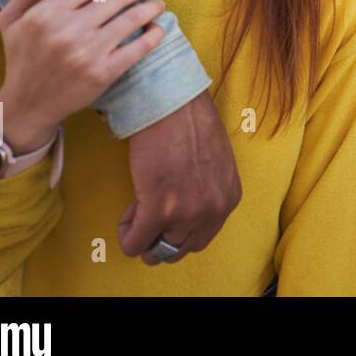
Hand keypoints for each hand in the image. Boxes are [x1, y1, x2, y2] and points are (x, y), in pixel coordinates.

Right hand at [0, 0, 165, 153]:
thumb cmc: (22, 54)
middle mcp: (66, 31)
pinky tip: (158, 28)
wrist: (26, 105)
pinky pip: (139, 47)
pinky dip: (154, 33)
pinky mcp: (103, 74)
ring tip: (156, 5)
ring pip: (132, 18)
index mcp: (45, 13)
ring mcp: (86, 54)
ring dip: (152, 7)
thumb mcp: (15, 15)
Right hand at [117, 91, 242, 264]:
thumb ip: (207, 188)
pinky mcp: (158, 210)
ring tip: (137, 212)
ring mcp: (186, 213)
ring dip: (143, 237)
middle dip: (161, 239)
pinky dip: (127, 235)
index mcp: (229, 198)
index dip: (179, 228)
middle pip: (180, 249)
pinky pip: (135, 242)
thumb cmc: (191, 122)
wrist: (173, 104)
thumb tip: (186, 205)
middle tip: (147, 216)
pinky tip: (127, 214)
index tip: (166, 212)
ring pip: (158, 251)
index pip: (202, 237)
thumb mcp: (216, 162)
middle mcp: (212, 211)